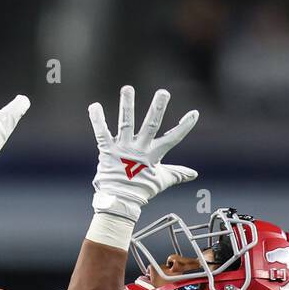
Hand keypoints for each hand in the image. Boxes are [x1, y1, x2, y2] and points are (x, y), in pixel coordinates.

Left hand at [87, 85, 198, 224]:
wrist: (119, 201)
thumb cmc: (141, 190)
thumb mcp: (162, 180)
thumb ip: (178, 173)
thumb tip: (194, 174)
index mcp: (153, 155)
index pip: (173, 139)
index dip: (184, 127)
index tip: (194, 113)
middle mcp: (139, 149)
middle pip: (150, 126)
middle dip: (157, 109)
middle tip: (163, 92)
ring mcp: (123, 149)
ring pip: (126, 124)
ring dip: (127, 106)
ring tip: (128, 88)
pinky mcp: (107, 151)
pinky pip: (101, 133)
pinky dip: (97, 120)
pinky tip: (94, 106)